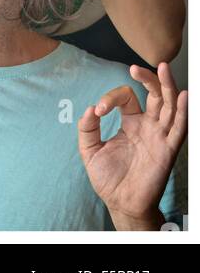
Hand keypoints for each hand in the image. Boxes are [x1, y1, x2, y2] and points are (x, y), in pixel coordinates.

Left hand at [78, 62, 186, 225]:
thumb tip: (90, 108)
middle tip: (135, 68)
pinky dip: (183, 113)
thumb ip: (87, 129)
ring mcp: (159, 137)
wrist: (120, 204)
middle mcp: (148, 126)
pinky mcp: (167, 151)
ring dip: (168, 86)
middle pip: (155, 94)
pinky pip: (179, 129)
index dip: (111, 98)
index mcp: (131, 122)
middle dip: (149, 78)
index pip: (126, 97)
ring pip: (170, 106)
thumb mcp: (90, 150)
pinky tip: (184, 97)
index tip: (99, 111)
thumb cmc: (108, 178)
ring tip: (164, 68)